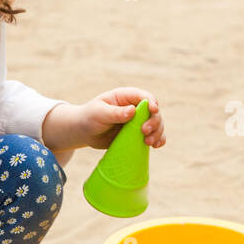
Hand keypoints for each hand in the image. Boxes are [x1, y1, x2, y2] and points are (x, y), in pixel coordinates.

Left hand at [42, 88, 166, 152]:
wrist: (84, 132)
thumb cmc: (90, 117)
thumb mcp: (99, 113)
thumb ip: (114, 113)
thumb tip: (132, 111)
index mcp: (126, 97)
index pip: (144, 97)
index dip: (152, 103)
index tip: (153, 111)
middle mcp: (136, 107)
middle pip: (154, 112)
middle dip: (154, 121)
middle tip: (145, 132)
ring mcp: (138, 121)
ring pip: (156, 124)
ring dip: (157, 133)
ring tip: (149, 142)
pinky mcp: (138, 134)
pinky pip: (153, 135)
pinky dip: (158, 140)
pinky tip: (156, 146)